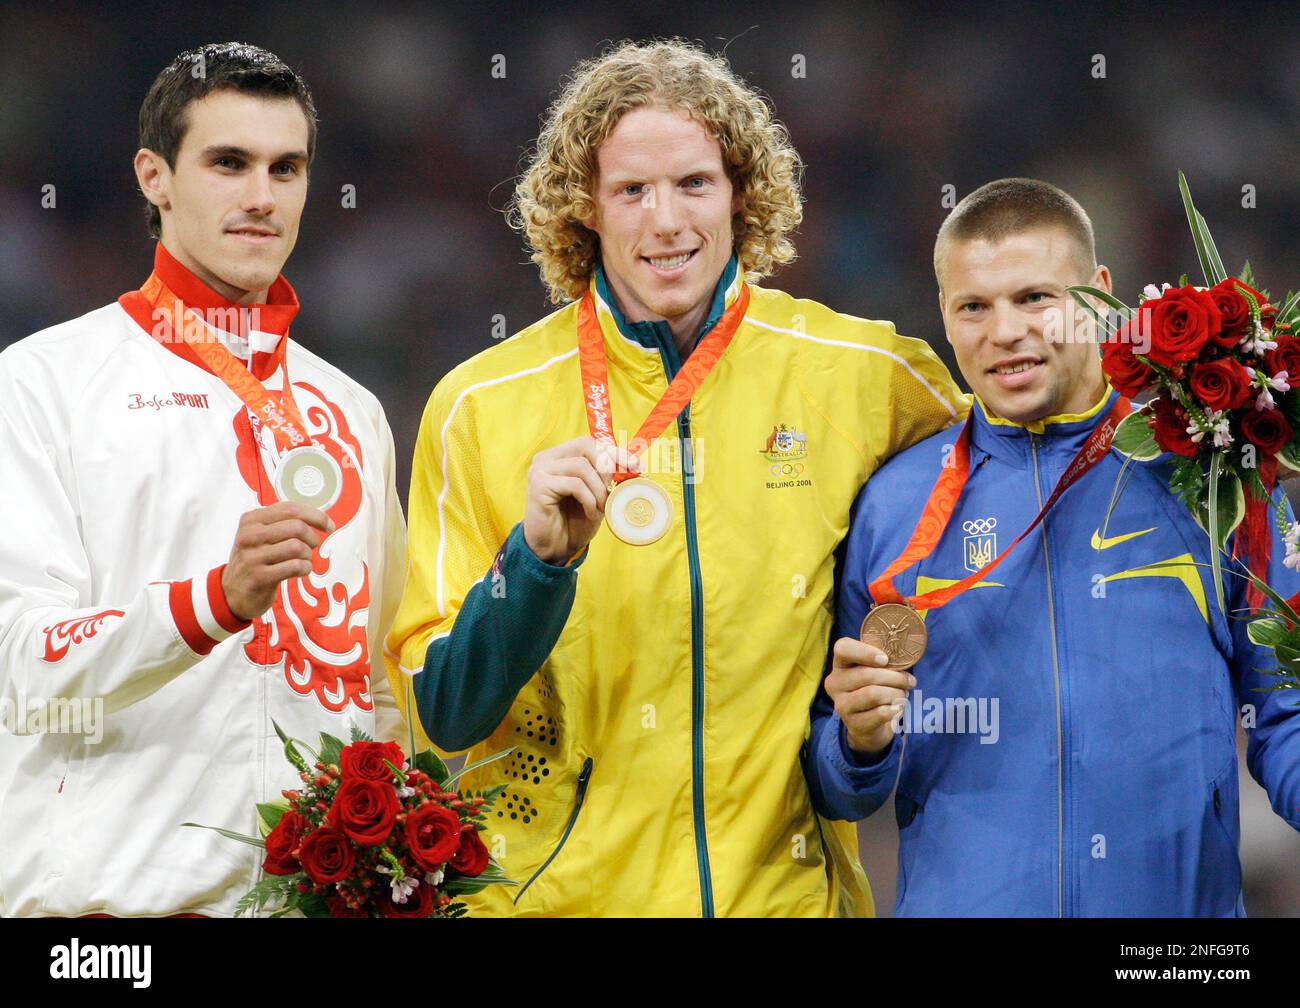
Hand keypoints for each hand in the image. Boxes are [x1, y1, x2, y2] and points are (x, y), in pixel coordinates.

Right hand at [221, 502, 334, 620]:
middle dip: (312, 537)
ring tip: (302, 559)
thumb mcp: (260, 535)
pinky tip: (300, 570)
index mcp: (251, 519)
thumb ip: (283, 523)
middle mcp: (249, 535)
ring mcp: (253, 556)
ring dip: (307, 555)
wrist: (232, 593)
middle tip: (311, 546)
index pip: (291, 508)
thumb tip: (319, 518)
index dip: (316, 516)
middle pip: (297, 527)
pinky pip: (294, 567)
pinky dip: (305, 568)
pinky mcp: (259, 576)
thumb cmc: (254, 560)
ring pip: (297, 547)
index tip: (328, 525)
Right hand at [523, 437, 640, 564]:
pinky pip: (574, 484)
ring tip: (600, 508)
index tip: (635, 465)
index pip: (590, 442)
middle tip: (614, 490)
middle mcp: (547, 459)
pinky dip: (588, 499)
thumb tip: (633, 462)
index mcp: (559, 456)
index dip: (614, 452)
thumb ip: (607, 477)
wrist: (553, 549)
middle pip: (585, 446)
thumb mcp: (596, 495)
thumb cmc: (574, 522)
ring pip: (581, 466)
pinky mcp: (538, 485)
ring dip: (598, 489)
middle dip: (607, 468)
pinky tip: (590, 513)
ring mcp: (540, 470)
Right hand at [824, 637, 916, 757]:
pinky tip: (898, 708)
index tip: (885, 659)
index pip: (843, 649)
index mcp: (840, 664)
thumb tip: (903, 660)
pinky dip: (895, 709)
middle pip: (866, 674)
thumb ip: (883, 662)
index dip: (865, 652)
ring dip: (896, 694)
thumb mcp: (875, 671)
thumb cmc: (875, 689)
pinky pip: (880, 713)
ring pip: (873, 694)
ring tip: (903, 695)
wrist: (868, 725)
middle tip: (909, 681)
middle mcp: (835, 683)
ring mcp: (842, 705)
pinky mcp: (853, 724)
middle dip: (895, 677)